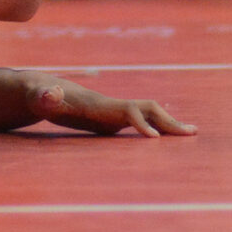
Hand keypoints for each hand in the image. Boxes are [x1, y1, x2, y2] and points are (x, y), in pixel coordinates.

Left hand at [27, 78, 196, 136]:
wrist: (40, 90)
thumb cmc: (38, 97)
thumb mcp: (38, 99)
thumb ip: (45, 97)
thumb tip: (52, 93)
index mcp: (98, 104)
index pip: (128, 110)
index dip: (140, 122)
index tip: (154, 138)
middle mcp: (111, 105)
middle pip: (147, 108)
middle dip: (168, 120)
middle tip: (192, 133)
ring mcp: (114, 112)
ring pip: (148, 114)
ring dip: (169, 123)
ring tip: (192, 133)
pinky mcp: (112, 120)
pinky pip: (140, 124)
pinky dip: (157, 130)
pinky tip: (167, 140)